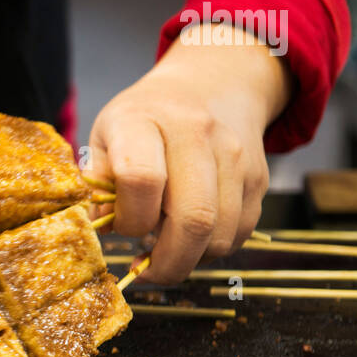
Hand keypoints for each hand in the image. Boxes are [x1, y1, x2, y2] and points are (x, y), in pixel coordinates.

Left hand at [87, 23, 293, 283]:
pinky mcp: (259, 177)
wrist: (209, 86)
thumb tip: (100, 226)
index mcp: (144, 120)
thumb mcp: (106, 136)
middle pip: (193, 217)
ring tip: (166, 247)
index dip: (129, 218)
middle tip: (145, 270)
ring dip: (191, 257)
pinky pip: (240, 233)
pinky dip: (213, 248)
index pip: (141, 179)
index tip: (121, 227)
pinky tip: (191, 235)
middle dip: (167, 262)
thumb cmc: (145, 119)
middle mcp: (196, 134)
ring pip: (221, 234)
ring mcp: (235, 156)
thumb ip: (96, 182)